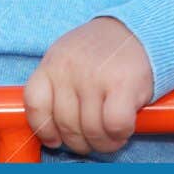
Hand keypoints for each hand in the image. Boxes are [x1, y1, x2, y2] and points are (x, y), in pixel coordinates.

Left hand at [24, 16, 153, 154]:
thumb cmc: (101, 53)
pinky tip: (123, 129)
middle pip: (66, 125)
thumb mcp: (67, 59)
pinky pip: (115, 125)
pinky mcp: (123, 84)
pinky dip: (119, 134)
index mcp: (52, 62)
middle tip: (92, 141)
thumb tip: (50, 133)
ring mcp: (95, 76)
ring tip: (111, 137)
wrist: (138, 30)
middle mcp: (70, 68)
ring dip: (103, 143)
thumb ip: (55, 88)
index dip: (43, 130)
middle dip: (80, 143)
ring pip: (91, 130)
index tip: (55, 140)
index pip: (35, 104)